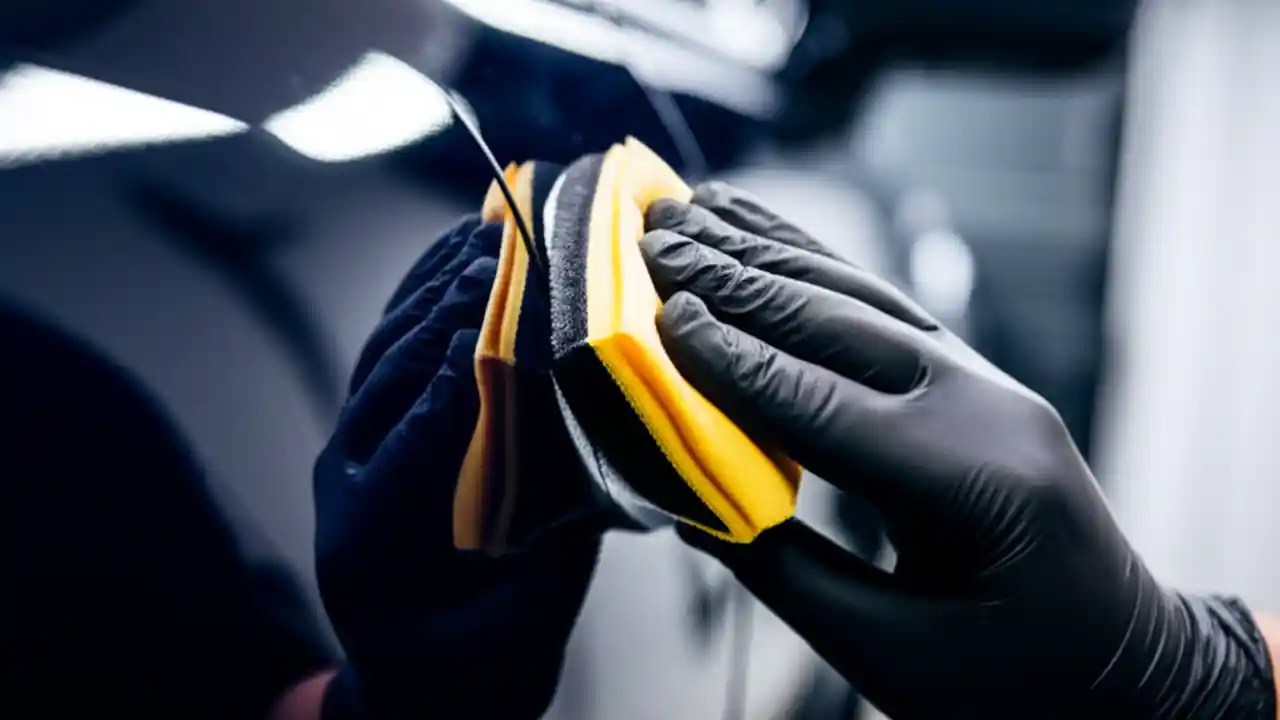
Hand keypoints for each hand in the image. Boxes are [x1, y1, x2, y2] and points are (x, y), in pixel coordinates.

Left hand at [314, 217, 599, 718]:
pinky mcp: (371, 427)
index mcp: (371, 538)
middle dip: (448, 310)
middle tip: (501, 253)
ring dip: (434, 286)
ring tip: (488, 233)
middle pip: (393, 376)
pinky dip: (422, 294)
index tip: (492, 327)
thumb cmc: (474, 667)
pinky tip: (458, 251)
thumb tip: (592, 443)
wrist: (428, 687)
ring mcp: (352, 446)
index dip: (455, 381)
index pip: (415, 442)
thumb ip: (550, 537)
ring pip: (385, 348)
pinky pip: (390, 348)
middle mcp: (347, 478)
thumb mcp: (520, 622)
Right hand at [639, 183, 1275, 718]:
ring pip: (863, 299)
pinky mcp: (976, 386)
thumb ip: (783, 573)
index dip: (733, 361)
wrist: (1129, 671)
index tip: (660, 314)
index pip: (823, 404)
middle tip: (657, 238)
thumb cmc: (1018, 685)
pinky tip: (771, 240)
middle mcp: (989, 410)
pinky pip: (886, 312)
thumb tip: (691, 500)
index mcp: (977, 480)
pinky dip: (819, 271)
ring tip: (699, 211)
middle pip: (840, 326)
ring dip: (773, 254)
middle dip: (739, 281)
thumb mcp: (891, 655)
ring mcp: (990, 387)